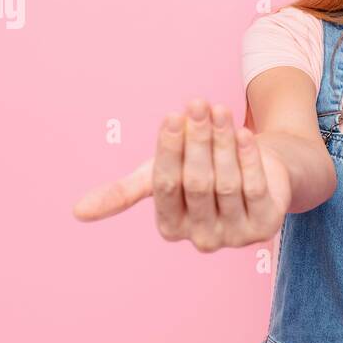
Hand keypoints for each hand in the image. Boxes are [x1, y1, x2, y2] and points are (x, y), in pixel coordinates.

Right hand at [72, 99, 290, 251]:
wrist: (259, 173)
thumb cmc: (199, 171)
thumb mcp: (159, 178)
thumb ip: (123, 193)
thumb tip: (76, 212)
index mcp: (171, 228)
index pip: (166, 186)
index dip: (168, 150)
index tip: (170, 115)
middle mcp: (202, 238)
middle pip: (196, 183)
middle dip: (196, 139)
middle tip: (197, 103)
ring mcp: (236, 236)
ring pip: (227, 183)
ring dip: (222, 142)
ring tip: (219, 109)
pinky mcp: (266, 227)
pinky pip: (255, 187)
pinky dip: (248, 157)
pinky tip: (243, 131)